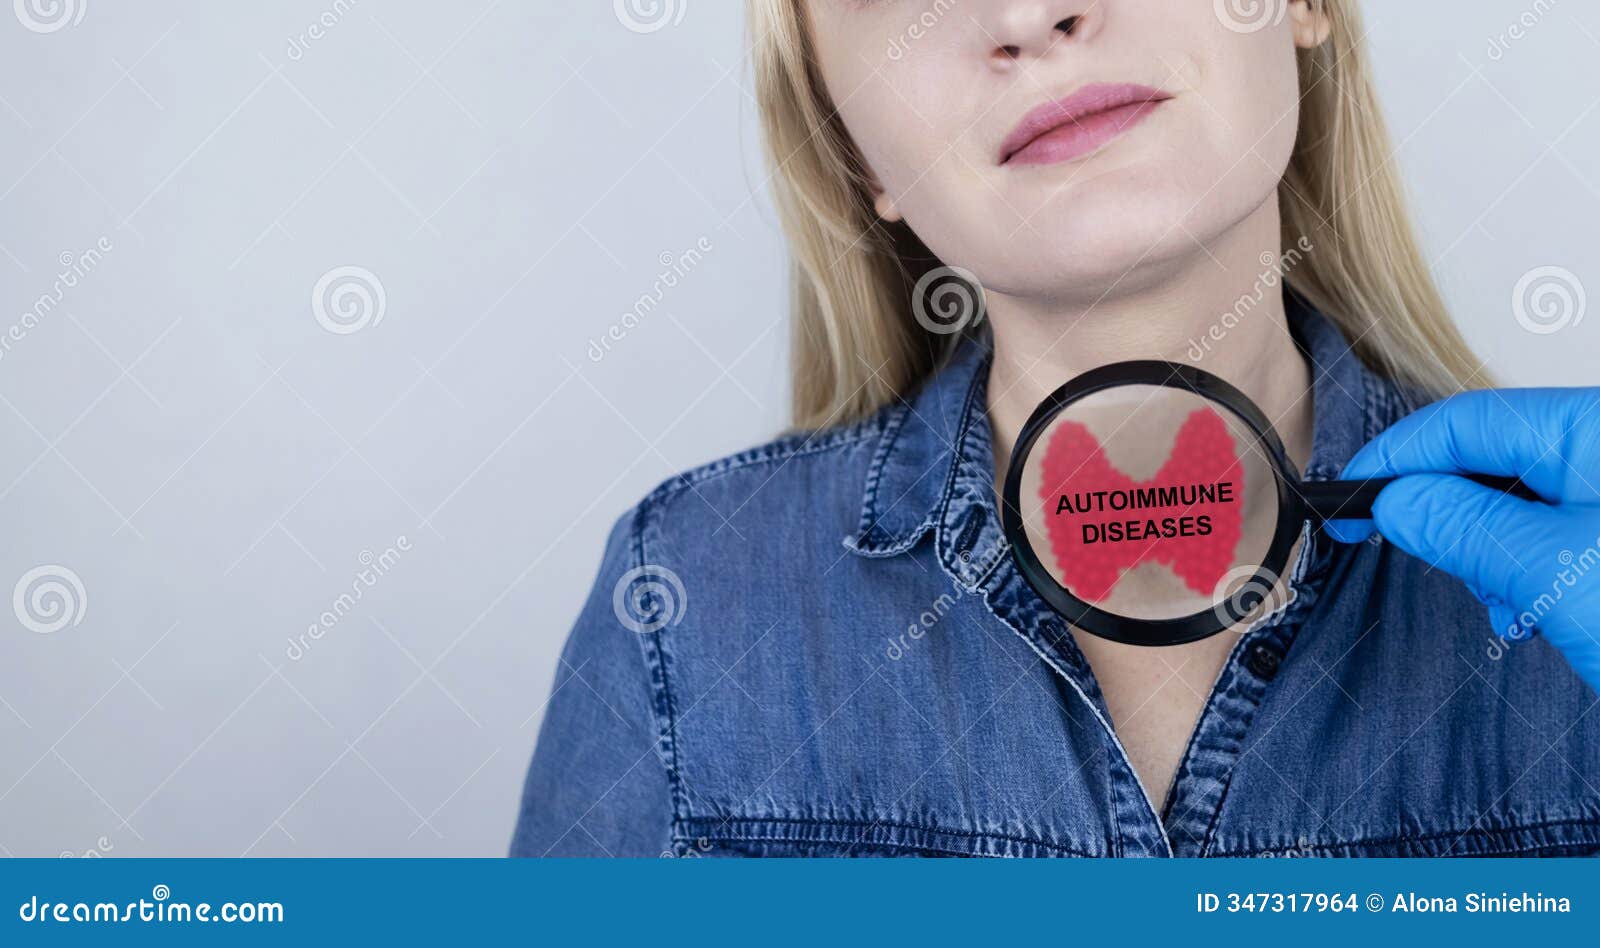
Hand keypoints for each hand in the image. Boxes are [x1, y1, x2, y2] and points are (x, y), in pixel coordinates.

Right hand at [1326, 388, 1599, 692]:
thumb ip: (1464, 526)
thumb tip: (1394, 501)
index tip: (1344, 498)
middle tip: (1409, 553)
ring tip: (1510, 606)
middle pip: (1487, 460)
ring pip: (1515, 506)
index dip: (1394, 457)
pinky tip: (1534, 613)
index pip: (1464, 422)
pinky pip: (1548, 539)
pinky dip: (1524, 574)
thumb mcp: (1553, 569)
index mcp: (1590, 431)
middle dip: (1445, 514)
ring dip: (1488, 556)